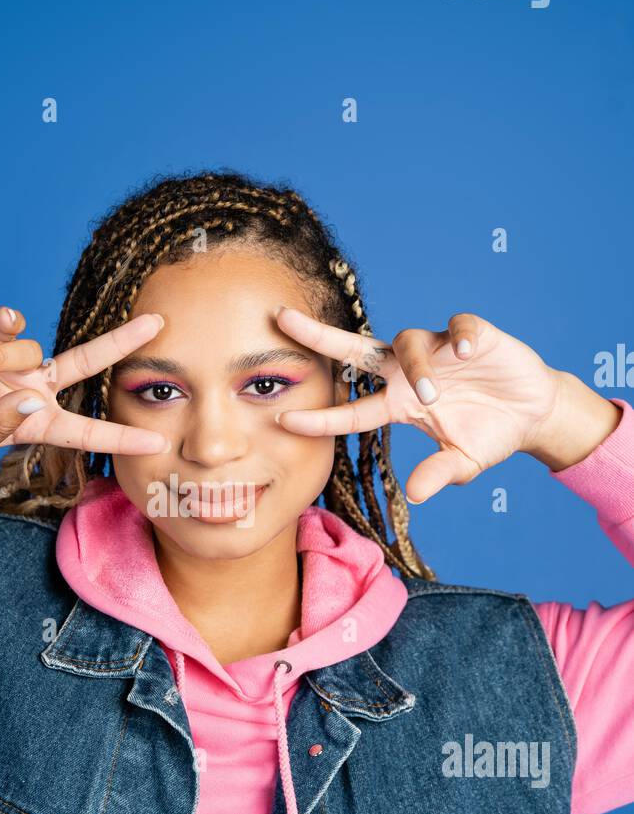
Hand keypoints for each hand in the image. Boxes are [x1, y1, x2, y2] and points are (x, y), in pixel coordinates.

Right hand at [0, 307, 169, 464]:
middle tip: (159, 323)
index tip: (158, 441)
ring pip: (30, 349)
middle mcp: (33, 387)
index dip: (122, 436)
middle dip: (123, 342)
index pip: (87, 431)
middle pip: (90, 363)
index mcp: (35, 423)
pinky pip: (11, 323)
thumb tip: (30, 399)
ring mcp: (15, 358)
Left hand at [273, 307, 621, 501]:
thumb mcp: (462, 461)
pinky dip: (461, 337)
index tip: (285, 419)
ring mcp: (439, 350)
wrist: (531, 412)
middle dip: (318, 335)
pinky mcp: (474, 335)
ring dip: (417, 369)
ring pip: (407, 344)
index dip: (321, 417)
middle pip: (354, 349)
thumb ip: (438, 474)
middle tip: (282, 320)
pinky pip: (459, 328)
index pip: (352, 410)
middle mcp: (409, 372)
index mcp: (399, 403)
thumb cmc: (488, 434)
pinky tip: (468, 351)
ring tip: (435, 395)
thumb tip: (414, 494)